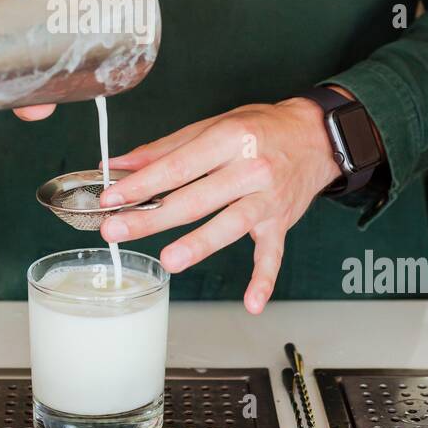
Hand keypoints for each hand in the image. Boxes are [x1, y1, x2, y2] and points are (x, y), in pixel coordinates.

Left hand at [98, 98, 343, 312]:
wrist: (317, 136)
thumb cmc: (260, 128)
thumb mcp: (213, 125)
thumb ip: (165, 149)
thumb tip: (119, 163)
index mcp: (229, 139)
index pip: (177, 166)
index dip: (141, 184)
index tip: (111, 197)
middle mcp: (251, 168)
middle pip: (195, 198)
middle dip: (152, 216)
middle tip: (116, 230)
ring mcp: (268, 198)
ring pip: (230, 225)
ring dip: (199, 244)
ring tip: (169, 260)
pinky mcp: (281, 222)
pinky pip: (273, 255)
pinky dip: (264, 279)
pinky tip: (252, 302)